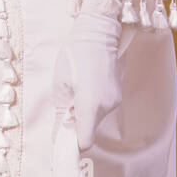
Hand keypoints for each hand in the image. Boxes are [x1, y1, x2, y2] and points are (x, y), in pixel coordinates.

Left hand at [54, 0, 123, 149]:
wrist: (98, 33)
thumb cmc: (74, 56)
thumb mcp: (60, 85)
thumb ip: (61, 115)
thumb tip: (58, 139)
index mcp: (90, 105)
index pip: (84, 141)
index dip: (72, 143)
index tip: (62, 140)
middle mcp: (106, 107)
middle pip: (89, 130)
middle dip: (76, 124)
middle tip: (65, 106)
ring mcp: (115, 101)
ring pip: (95, 119)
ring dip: (84, 112)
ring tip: (76, 90)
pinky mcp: (118, 96)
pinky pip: (102, 109)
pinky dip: (92, 104)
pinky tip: (87, 86)